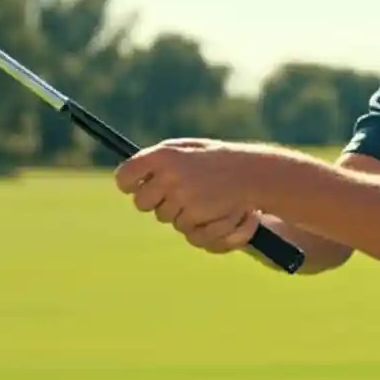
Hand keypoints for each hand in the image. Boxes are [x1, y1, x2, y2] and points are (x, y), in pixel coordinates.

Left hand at [113, 139, 264, 251]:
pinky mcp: (194, 216)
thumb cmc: (221, 160)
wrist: (254, 173)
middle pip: (142, 203)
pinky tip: (214, 210)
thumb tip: (128, 176)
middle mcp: (168, 176)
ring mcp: (180, 197)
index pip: (125, 176)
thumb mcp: (189, 150)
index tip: (134, 187)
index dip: (128, 184)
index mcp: (163, 154)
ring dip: (181, 212)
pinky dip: (198, 224)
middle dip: (156, 202)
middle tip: (176, 194)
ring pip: (165, 217)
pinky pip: (185, 229)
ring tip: (204, 197)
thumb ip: (160, 160)